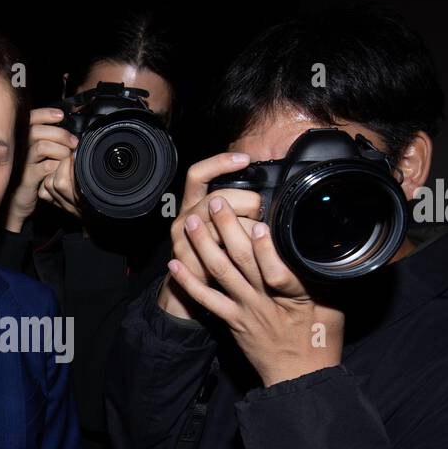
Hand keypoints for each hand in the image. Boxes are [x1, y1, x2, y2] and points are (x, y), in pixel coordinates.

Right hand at [3, 107, 80, 231]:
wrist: (17, 202)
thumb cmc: (29, 176)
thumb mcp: (35, 156)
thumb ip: (45, 140)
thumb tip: (67, 130)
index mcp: (21, 139)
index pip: (30, 118)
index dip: (45, 114)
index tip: (61, 116)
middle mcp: (18, 148)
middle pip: (37, 130)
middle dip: (59, 133)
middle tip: (73, 141)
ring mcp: (22, 163)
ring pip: (41, 147)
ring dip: (60, 149)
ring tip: (68, 155)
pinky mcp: (27, 179)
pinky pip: (45, 167)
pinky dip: (57, 165)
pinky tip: (62, 168)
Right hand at [157, 151, 257, 318]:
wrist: (187, 289)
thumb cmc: (211, 253)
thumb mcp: (219, 225)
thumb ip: (233, 209)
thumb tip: (264, 195)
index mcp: (192, 205)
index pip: (198, 174)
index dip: (219, 163)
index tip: (245, 159)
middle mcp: (184, 219)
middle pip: (215, 199)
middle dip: (244, 202)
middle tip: (260, 212)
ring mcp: (183, 242)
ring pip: (217, 227)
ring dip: (244, 230)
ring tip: (258, 236)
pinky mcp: (188, 263)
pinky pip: (215, 255)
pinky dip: (238, 253)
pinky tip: (253, 253)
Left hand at [167, 193, 344, 387]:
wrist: (299, 376)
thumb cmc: (320, 339)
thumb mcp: (334, 304)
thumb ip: (323, 276)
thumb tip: (322, 247)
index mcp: (295, 294)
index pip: (279, 270)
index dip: (267, 248)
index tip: (259, 224)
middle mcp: (266, 300)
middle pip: (243, 261)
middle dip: (228, 229)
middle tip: (217, 203)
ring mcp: (246, 310)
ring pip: (221, 273)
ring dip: (204, 245)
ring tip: (193, 221)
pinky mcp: (232, 321)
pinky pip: (206, 300)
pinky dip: (188, 282)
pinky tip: (174, 264)